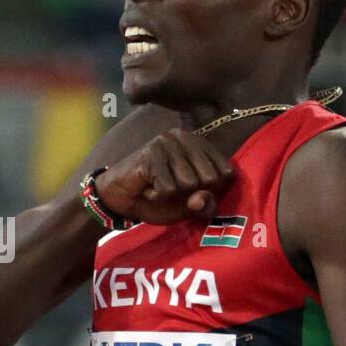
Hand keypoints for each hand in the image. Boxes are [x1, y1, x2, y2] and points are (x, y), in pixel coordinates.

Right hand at [94, 125, 233, 224]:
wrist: (119, 200)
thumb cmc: (157, 199)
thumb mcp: (189, 207)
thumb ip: (206, 205)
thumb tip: (202, 198)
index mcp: (200, 145)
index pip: (227, 173)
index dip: (210, 191)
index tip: (190, 191)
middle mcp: (185, 137)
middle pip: (209, 178)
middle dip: (189, 193)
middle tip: (169, 188)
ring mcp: (167, 142)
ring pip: (188, 183)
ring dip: (170, 195)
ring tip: (157, 187)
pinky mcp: (151, 152)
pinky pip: (167, 188)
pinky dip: (156, 196)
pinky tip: (146, 187)